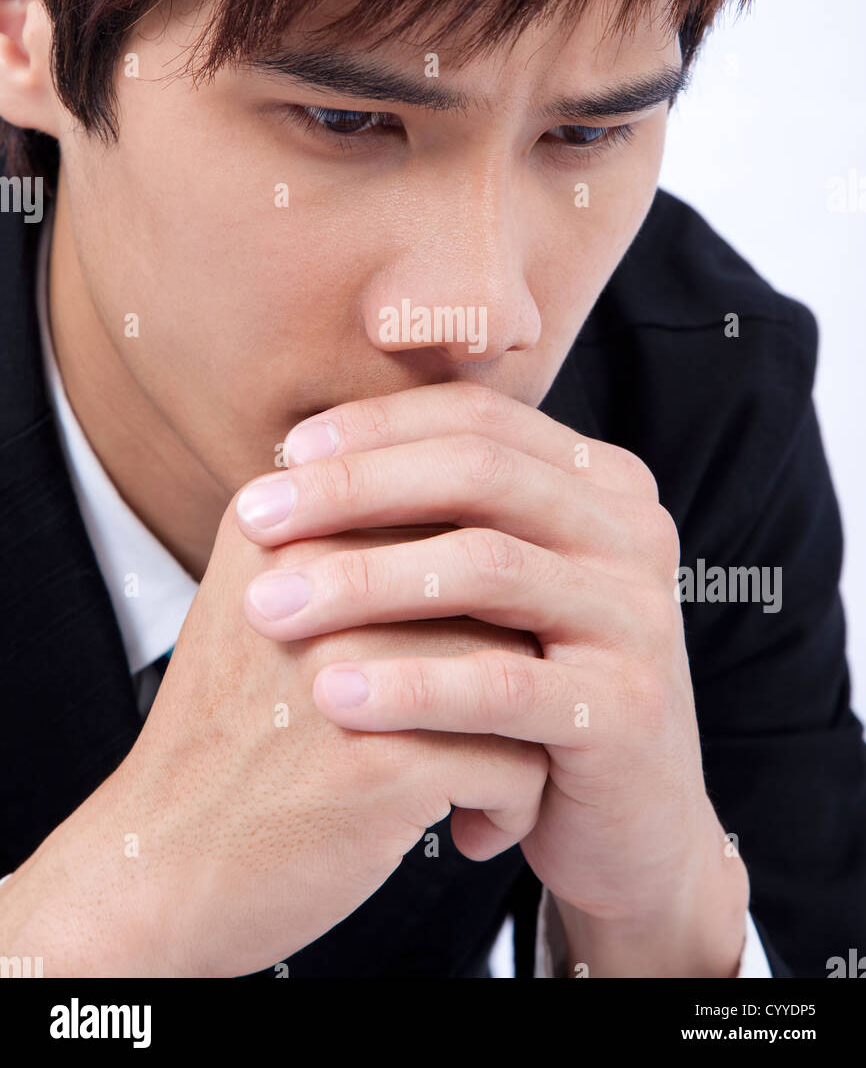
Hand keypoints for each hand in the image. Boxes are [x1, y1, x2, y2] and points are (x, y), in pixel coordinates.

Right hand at [1, 513, 545, 977]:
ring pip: (529, 666)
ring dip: (529, 731)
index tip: (466, 648)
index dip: (485, 590)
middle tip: (497, 719)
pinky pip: (521, 757)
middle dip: (521, 655)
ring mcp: (350, 665)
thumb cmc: (239, 733)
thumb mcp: (267, 601)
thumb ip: (357, 538)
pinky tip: (470, 829)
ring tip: (489, 775)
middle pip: (500, 585)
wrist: (162, 867)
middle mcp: (318, 576)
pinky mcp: (383, 757)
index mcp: (291, 523)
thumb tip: (494, 504)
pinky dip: (513, 802)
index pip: (455, 512)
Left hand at [236, 382, 749, 973]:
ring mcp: (639, 618)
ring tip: (267, 607)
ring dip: (363, 580)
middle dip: (354, 489)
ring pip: (487, 567)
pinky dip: (411, 685)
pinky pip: (504, 685)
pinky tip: (332, 694)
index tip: (284, 453)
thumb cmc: (531, 688)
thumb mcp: (496, 591)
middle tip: (253, 519)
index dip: (376, 426)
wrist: (627, 823)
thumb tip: (297, 456)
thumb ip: (433, 519)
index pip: (479, 417)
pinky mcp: (627, 712)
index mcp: (599, 483)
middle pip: (480, 474)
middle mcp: (632, 533)